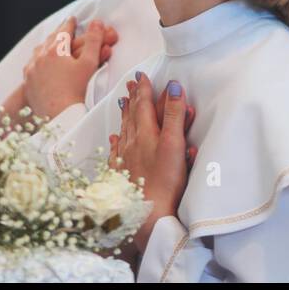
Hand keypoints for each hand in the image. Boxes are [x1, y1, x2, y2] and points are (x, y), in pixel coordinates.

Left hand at [21, 17, 118, 119]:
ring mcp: (31, 70)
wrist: (60, 115)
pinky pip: (30, 65)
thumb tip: (97, 22)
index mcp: (55, 50)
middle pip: (50, 40)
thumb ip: (94, 40)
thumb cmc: (77, 91)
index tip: (73, 19)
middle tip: (64, 29)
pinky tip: (39, 62)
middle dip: (58, 33)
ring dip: (46, 45)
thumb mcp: (89, 63)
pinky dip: (37, 60)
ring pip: (38, 51)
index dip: (70, 24)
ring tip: (51, 44)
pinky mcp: (27, 82)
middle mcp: (40, 57)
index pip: (64, 32)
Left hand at [109, 75, 195, 256]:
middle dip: (133, 97)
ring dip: (125, 115)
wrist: (147, 214)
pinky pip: (116, 152)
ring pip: (124, 130)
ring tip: (123, 102)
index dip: (144, 88)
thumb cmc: (165, 181)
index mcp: (146, 133)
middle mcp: (132, 143)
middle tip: (131, 83)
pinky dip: (116, 142)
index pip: (144, 105)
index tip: (142, 75)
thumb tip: (173, 87)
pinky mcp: (121, 175)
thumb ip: (174, 115)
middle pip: (132, 115)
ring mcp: (125, 159)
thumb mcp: (174, 143)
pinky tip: (114, 139)